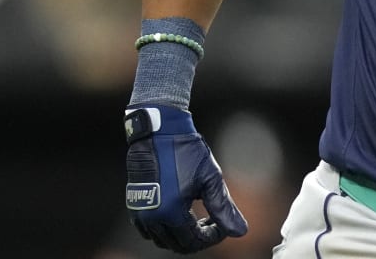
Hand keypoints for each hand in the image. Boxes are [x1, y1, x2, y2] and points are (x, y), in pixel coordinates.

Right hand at [124, 105, 247, 252]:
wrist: (159, 131)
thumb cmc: (185, 151)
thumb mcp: (210, 179)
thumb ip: (224, 209)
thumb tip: (240, 232)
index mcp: (171, 213)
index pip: (195, 241)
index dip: (213, 237)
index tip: (224, 225)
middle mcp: (152, 218)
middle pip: (178, 245)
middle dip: (199, 238)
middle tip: (214, 223)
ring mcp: (140, 213)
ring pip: (163, 240)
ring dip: (182, 235)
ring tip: (200, 218)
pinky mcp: (134, 205)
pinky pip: (149, 230)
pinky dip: (166, 229)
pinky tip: (181, 214)